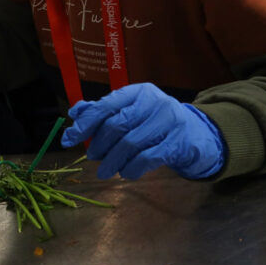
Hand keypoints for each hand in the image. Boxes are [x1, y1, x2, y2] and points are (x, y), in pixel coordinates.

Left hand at [60, 83, 224, 179]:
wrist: (196, 135)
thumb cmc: (154, 123)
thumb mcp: (130, 111)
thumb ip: (102, 111)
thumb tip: (75, 113)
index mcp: (137, 92)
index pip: (105, 106)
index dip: (85, 124)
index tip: (69, 140)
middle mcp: (154, 102)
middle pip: (116, 125)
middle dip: (99, 144)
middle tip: (91, 157)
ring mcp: (169, 121)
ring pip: (131, 143)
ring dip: (113, 160)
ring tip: (105, 170)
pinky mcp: (178, 142)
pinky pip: (147, 158)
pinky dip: (131, 168)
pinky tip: (125, 173)